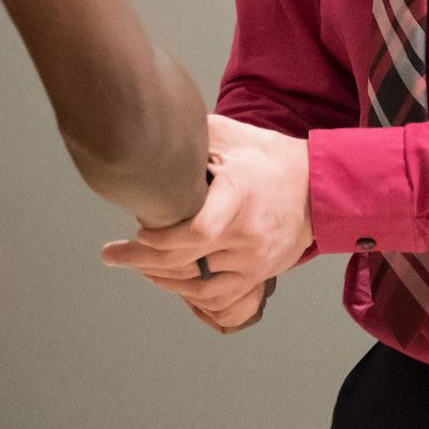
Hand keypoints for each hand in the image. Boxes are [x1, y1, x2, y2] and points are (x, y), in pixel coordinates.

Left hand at [101, 115, 312, 330]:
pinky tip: (170, 283)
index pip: (199, 232)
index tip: (138, 233)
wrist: (317, 187)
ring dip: (163, 279)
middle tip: (110, 255)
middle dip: (142, 261)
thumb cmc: (269, 158)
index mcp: (239, 197)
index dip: (163, 240)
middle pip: (188, 262)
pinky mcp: (259, 275)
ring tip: (136, 266)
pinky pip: (221, 300)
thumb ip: (193, 137)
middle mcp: (247, 234)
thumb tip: (151, 128)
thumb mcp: (232, 136)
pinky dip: (192, 297)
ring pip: (200, 286)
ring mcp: (255, 260)